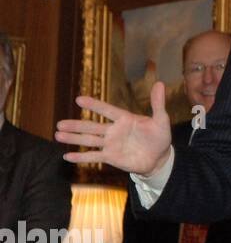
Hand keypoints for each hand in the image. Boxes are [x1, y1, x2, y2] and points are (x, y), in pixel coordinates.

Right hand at [55, 80, 173, 174]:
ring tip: (58, 135)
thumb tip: (160, 83)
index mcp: (125, 119)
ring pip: (89, 140)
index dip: (94, 105)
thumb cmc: (159, 137)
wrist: (159, 158)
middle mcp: (114, 130)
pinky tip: (67, 156)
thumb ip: (157, 104)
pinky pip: (94, 157)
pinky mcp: (111, 157)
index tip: (79, 99)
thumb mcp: (161, 120)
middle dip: (76, 125)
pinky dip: (81, 157)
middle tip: (59, 123)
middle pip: (92, 126)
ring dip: (73, 138)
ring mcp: (110, 144)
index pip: (107, 110)